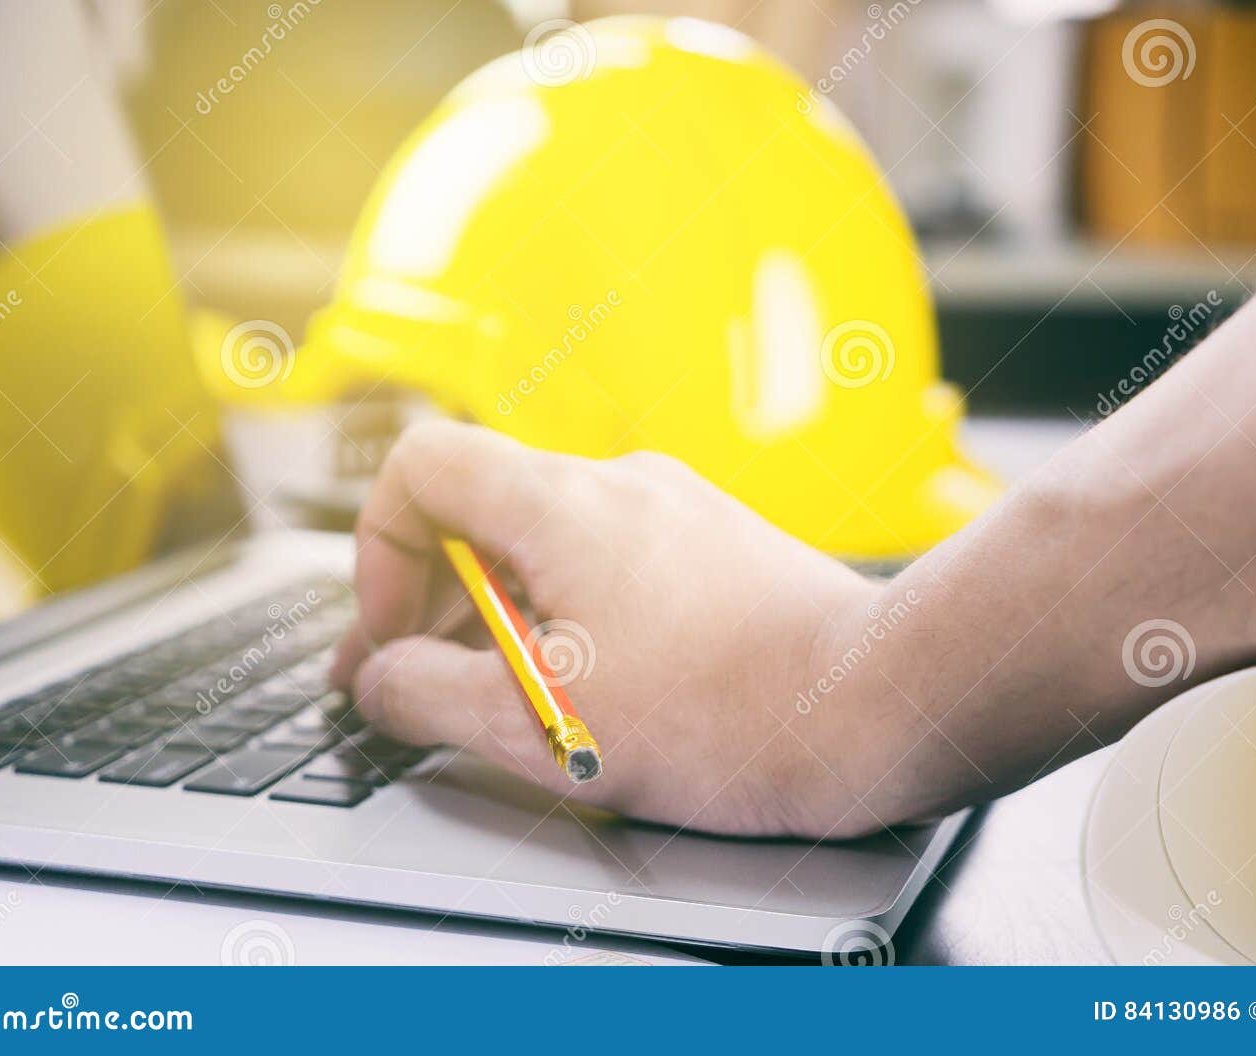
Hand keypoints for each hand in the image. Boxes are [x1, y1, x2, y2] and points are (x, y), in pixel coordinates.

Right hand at [330, 419, 920, 837]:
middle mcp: (621, 484)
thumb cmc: (730, 716)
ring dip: (512, 618)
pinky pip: (614, 564)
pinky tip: (608, 691)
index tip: (394, 636)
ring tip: (532, 703)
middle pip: (482, 512)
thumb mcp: (540, 731)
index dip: (378, 554)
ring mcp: (678, 509)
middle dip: (439, 602)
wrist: (878, 706)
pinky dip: (580, 617)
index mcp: (561, 505)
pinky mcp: (719, 548)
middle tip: (430, 685)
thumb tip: (379, 682)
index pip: (420, 466)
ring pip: (550, 545)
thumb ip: (425, 697)